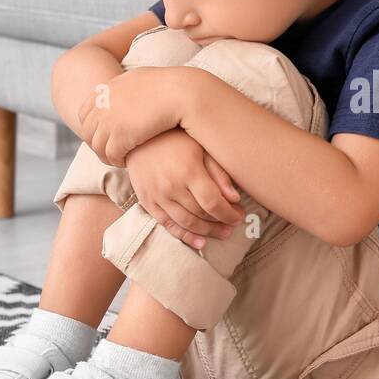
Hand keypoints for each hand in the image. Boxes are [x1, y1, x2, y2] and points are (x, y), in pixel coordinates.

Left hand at [77, 67, 189, 166]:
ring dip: (107, 155)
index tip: (104, 136)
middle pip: (88, 130)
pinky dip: (116, 161)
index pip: (86, 110)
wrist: (183, 92)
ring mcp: (110, 118)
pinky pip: (110, 154)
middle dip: (97, 143)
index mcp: (110, 88)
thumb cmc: (174, 87)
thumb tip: (132, 94)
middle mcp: (105, 102)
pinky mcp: (120, 135)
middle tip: (110, 152)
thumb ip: (132, 88)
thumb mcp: (145, 80)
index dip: (91, 126)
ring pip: (97, 145)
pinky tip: (127, 162)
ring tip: (119, 160)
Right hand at [125, 129, 245, 247]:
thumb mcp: (201, 147)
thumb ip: (219, 172)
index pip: (213, 202)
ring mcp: (157, 197)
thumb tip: (235, 198)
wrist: (138, 137)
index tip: (240, 216)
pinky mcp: (147, 202)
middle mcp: (171, 187)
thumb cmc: (175, 138)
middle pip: (201, 214)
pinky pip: (167, 225)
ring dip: (207, 232)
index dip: (229, 214)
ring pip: (186, 223)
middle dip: (221, 222)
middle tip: (234, 224)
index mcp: (188, 171)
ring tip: (223, 234)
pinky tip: (200, 242)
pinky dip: (185, 236)